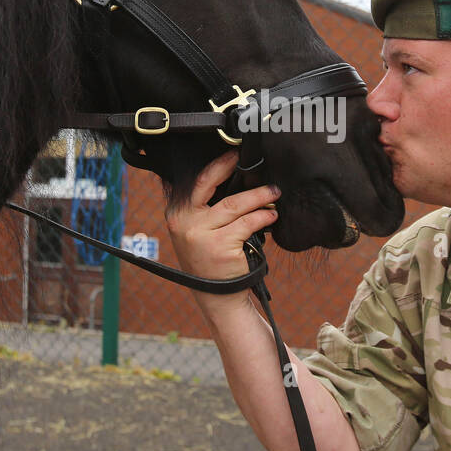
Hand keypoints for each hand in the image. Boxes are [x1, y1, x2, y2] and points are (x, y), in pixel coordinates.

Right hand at [165, 151, 280, 282]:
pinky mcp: (221, 246)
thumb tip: (235, 177)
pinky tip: (272, 216)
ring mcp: (201, 235)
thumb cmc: (211, 259)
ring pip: (236, 204)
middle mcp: (184, 222)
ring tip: (273, 194)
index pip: (198, 182)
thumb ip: (206, 208)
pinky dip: (264, 217)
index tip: (234, 154)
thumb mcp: (198, 231)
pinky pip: (248, 223)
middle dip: (233, 169)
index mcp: (177, 214)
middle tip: (253, 163)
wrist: (217, 295)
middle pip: (212, 184)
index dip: (218, 165)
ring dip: (259, 197)